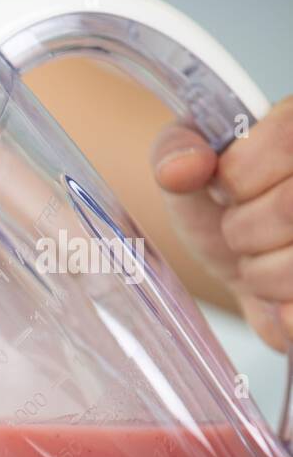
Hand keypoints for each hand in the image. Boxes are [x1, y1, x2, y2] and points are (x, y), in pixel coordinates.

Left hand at [152, 96, 292, 349]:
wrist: (236, 250)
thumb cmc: (218, 199)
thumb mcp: (188, 166)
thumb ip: (175, 150)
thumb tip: (182, 170)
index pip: (284, 140)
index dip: (239, 178)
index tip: (227, 191)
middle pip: (290, 207)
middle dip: (244, 231)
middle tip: (240, 232)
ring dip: (262, 274)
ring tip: (261, 261)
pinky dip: (283, 315)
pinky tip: (279, 304)